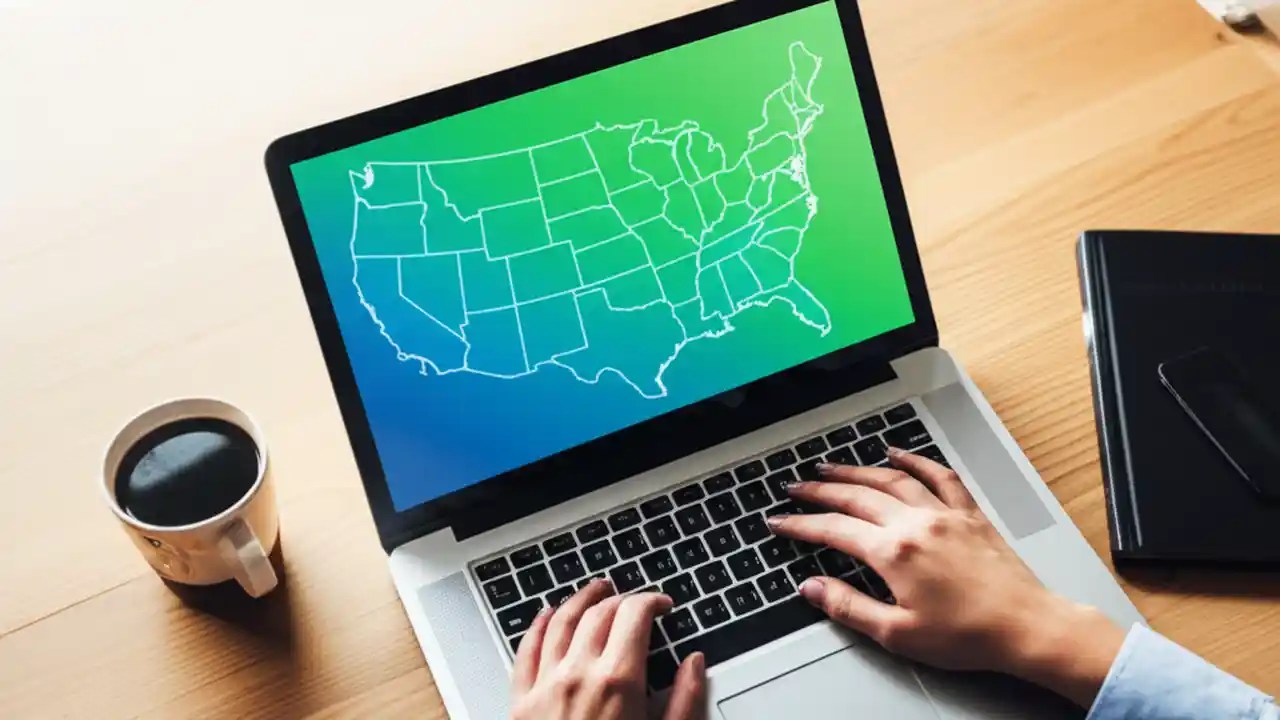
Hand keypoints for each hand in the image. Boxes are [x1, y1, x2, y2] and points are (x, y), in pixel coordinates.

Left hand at [510, 578, 705, 719]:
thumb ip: (685, 702)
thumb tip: (695, 664)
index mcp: (618, 682)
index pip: (634, 614)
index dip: (652, 600)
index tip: (663, 605)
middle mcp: (578, 673)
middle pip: (599, 612)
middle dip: (621, 597)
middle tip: (634, 598)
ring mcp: (544, 685)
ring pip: (560, 620)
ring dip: (581, 599)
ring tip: (596, 591)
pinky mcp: (519, 702)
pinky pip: (526, 648)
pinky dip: (538, 624)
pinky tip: (546, 615)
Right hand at [767, 448, 1126, 707]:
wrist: (1026, 627)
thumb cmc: (968, 635)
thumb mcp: (897, 634)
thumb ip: (849, 607)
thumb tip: (813, 588)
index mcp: (894, 553)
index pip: (834, 530)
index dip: (801, 525)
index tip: (780, 522)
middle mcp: (916, 524)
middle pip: (856, 496)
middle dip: (820, 490)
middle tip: (797, 488)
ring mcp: (944, 514)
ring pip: (891, 479)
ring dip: (857, 470)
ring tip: (832, 467)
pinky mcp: (969, 515)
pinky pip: (939, 476)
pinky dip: (915, 461)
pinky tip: (898, 454)